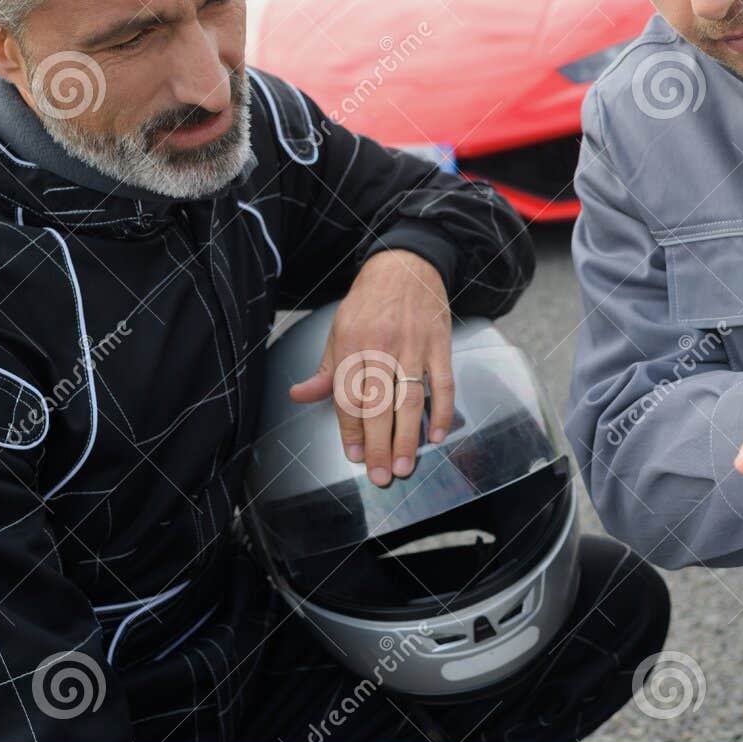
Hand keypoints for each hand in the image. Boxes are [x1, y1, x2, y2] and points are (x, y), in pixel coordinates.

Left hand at [288, 250, 454, 487]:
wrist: (405, 265)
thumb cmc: (369, 303)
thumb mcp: (339, 331)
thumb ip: (325, 370)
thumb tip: (299, 395)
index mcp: (351, 344)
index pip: (349, 397)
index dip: (352, 431)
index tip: (357, 457)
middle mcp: (381, 346)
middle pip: (378, 404)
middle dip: (379, 445)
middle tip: (381, 476)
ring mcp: (413, 345)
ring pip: (410, 400)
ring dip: (408, 437)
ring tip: (405, 465)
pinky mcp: (439, 344)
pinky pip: (443, 383)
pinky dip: (441, 411)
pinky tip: (436, 435)